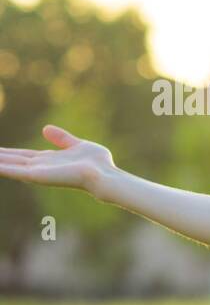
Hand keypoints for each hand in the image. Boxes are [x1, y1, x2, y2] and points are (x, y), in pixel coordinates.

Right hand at [0, 125, 116, 194]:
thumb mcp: (77, 144)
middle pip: (11, 161)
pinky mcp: (37, 175)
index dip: (6, 153)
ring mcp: (37, 172)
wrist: (104, 174)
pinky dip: (0, 168)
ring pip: (8, 166)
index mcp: (48, 160)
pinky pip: (13, 171)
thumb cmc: (98, 163)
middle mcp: (40, 167)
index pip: (21, 156)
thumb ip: (61, 138)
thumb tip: (44, 129)